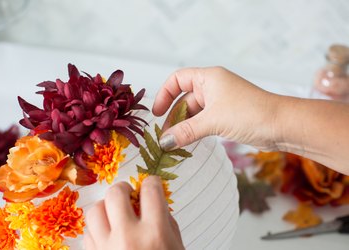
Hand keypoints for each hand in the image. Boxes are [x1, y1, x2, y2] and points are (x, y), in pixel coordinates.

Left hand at [84, 176, 183, 249]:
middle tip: (129, 195)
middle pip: (115, 193)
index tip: (151, 185)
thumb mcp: (176, 245)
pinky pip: (87, 233)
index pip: (150, 190)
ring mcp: (106, 248)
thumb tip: (154, 199)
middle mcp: (127, 237)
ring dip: (106, 208)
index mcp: (154, 233)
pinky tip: (109, 233)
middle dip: (123, 188)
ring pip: (94, 211)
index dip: (152, 183)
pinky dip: (98, 230)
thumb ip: (165, 220)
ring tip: (116, 214)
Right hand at [153, 67, 277, 150]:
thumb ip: (186, 131)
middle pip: (184, 99)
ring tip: (173, 144)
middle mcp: (213, 87)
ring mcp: (220, 103)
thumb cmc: (250, 113)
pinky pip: (204, 122)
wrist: (283, 125)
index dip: (165, 94)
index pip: (178, 79)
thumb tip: (164, 142)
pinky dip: (195, 131)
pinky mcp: (226, 117)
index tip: (156, 113)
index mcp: (209, 78)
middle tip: (164, 137)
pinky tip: (187, 143)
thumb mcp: (213, 121)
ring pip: (194, 113)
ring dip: (183, 127)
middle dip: (173, 117)